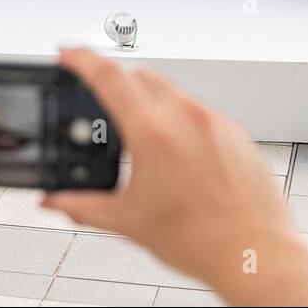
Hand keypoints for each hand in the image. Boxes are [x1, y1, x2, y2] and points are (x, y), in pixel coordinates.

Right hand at [42, 49, 307, 305]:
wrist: (254, 253)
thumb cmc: (201, 241)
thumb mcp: (128, 222)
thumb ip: (82, 206)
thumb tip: (54, 200)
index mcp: (154, 134)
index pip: (109, 76)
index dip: (82, 59)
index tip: (67, 53)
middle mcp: (186, 117)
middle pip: (140, 75)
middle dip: (115, 82)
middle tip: (101, 104)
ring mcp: (213, 120)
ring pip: (171, 91)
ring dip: (149, 102)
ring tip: (143, 140)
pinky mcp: (234, 130)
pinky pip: (198, 110)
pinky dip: (179, 120)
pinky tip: (178, 154)